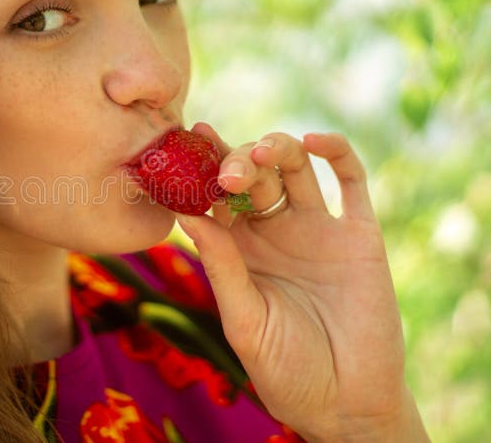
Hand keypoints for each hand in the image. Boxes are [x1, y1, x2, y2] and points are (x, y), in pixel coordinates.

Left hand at [174, 123, 428, 441]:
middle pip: (253, 177)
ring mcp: (316, 229)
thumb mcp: (244, 320)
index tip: (188, 141)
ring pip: (295, 169)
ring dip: (278, 150)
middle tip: (228, 174)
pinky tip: (315, 142)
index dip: (203, 170)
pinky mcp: (358, 235)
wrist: (346, 403)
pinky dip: (336, 154)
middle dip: (238, 165)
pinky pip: (351, 182)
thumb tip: (185, 214)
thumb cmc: (285, 370)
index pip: (216, 197)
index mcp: (239, 250)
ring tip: (263, 154)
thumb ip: (221, 266)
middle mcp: (274, 232)